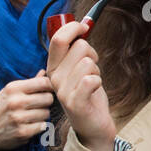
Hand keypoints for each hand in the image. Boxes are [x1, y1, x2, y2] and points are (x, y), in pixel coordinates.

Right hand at [0, 72, 53, 150]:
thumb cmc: (0, 109)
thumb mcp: (9, 92)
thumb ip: (28, 83)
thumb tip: (44, 73)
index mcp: (13, 88)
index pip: (44, 82)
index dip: (49, 86)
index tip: (46, 90)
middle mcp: (16, 102)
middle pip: (48, 98)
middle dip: (45, 102)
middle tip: (37, 105)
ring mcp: (19, 118)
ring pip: (46, 113)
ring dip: (42, 115)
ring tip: (31, 116)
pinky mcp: (23, 132)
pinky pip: (43, 126)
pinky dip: (38, 126)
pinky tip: (29, 125)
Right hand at [47, 20, 115, 150]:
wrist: (92, 126)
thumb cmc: (88, 95)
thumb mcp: (77, 70)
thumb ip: (75, 50)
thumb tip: (81, 25)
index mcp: (52, 68)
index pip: (57, 39)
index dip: (72, 28)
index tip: (83, 26)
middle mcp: (54, 78)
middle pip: (79, 47)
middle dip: (92, 54)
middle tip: (91, 70)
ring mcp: (63, 91)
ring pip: (88, 62)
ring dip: (96, 71)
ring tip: (91, 84)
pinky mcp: (75, 102)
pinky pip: (91, 80)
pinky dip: (98, 82)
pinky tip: (94, 92)